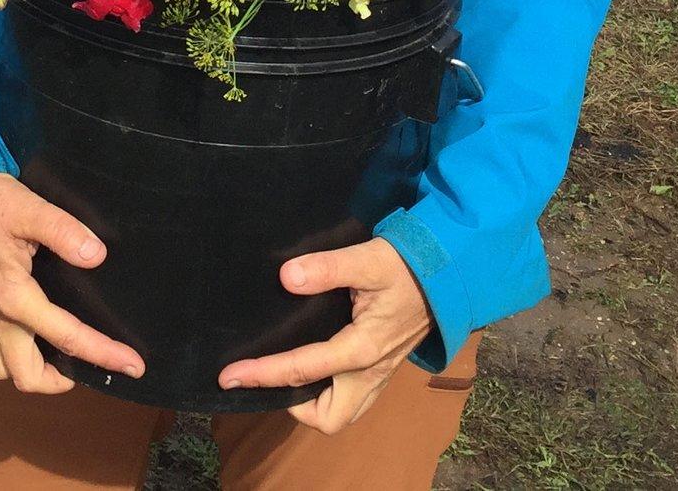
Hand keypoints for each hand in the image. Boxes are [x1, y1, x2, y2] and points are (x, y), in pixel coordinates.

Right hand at [0, 171, 144, 393]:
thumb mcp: (30, 209)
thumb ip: (64, 232)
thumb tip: (97, 257)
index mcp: (15, 298)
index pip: (67, 337)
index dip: (103, 354)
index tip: (133, 366)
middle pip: (27, 377)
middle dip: (61, 381)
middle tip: (93, 364)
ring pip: (6, 369)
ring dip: (35, 373)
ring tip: (65, 356)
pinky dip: (18, 355)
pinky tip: (38, 336)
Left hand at [217, 237, 433, 433]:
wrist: (448, 272)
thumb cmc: (407, 266)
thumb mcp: (367, 259)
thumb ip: (327, 267)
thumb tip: (287, 277)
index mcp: (361, 349)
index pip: (301, 370)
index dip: (261, 374)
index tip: (229, 376)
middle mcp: (369, 372)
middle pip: (327, 418)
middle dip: (293, 406)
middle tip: (268, 378)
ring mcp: (380, 373)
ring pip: (343, 413)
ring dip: (314, 404)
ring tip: (288, 377)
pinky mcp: (385, 366)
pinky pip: (355, 397)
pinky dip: (331, 393)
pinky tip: (318, 369)